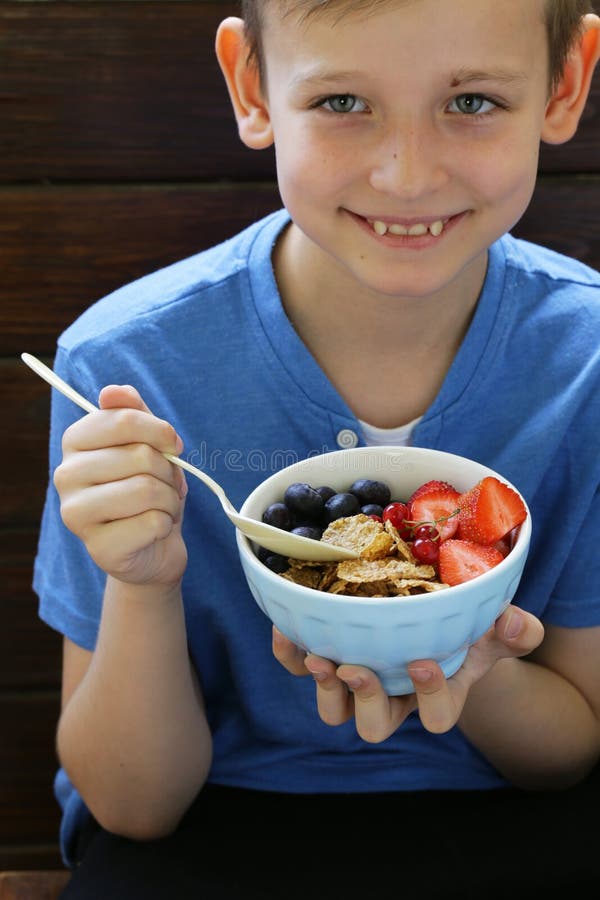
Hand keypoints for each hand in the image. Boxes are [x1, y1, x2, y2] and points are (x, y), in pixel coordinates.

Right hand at [54, 384, 187, 585]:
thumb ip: (133, 413)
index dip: (160, 431)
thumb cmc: (149, 489)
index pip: (124, 419)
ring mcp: (76, 514)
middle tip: (166, 484)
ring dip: (170, 499)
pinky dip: (166, 524)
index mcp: (75, 442)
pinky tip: (155, 529)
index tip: (172, 445)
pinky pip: (152, 522)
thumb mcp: (147, 445)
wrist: (153, 546)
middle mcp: (65, 475)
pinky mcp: (98, 547)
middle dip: (168, 471)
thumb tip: (114, 391)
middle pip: (140, 456)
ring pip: (147, 489)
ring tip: (163, 506)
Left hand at [272, 605, 543, 741]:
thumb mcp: (495, 630)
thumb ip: (514, 630)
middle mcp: (394, 699)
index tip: (423, 662)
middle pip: (374, 726)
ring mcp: (357, 685)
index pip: (438, 717)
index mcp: (438, 696)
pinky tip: (286, 629)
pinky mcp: (328, 660)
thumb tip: (515, 621)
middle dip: (365, 702)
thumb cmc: (468, 632)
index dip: (430, 698)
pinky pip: (300, 669)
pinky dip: (288, 655)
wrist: (432, 622)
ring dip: (325, 688)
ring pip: (333, 710)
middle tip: (356, 670)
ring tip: (320, 657)